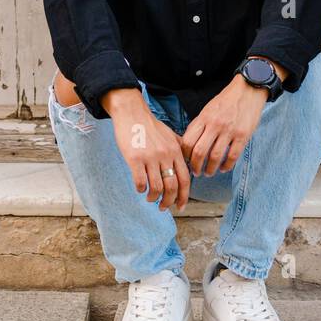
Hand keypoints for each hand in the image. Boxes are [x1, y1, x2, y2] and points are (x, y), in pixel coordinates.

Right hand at [101, 88, 190, 211]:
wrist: (132, 113)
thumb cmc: (150, 125)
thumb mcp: (170, 134)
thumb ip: (180, 147)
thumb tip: (188, 161)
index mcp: (176, 151)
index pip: (185, 179)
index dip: (184, 196)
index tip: (181, 206)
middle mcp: (165, 155)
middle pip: (172, 186)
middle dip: (169, 201)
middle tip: (163, 207)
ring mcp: (150, 157)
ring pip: (157, 187)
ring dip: (154, 198)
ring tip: (150, 199)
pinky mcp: (135, 158)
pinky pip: (140, 181)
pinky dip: (141, 189)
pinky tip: (140, 189)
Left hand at [180, 75, 267, 176]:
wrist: (247, 90)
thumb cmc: (226, 101)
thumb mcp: (208, 109)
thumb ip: (199, 125)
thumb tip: (188, 143)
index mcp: (204, 118)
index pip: (188, 141)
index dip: (185, 155)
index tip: (186, 161)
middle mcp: (215, 125)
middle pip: (199, 152)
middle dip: (195, 167)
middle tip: (196, 172)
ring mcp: (229, 130)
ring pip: (215, 156)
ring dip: (210, 169)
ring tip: (209, 172)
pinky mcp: (243, 135)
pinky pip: (232, 156)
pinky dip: (227, 166)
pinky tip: (224, 168)